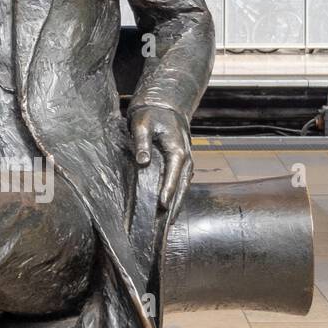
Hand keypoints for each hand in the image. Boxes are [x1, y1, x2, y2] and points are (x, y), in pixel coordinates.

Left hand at [131, 105, 192, 221]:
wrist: (165, 104)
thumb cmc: (152, 113)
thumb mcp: (142, 124)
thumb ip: (142, 143)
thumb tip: (142, 162)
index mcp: (177, 148)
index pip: (174, 173)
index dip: (168, 190)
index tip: (163, 205)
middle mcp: (185, 157)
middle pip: (183, 185)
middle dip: (176, 204)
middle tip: (168, 223)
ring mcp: (186, 161)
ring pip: (184, 186)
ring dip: (178, 203)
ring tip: (169, 223)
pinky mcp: (181, 162)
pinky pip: (181, 182)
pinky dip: (177, 195)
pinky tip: (170, 208)